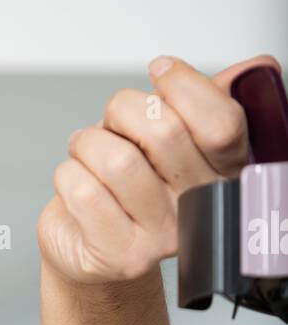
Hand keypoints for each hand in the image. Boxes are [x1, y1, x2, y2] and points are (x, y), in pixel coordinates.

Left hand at [37, 52, 281, 284]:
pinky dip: (68, 174)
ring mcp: (162, 237)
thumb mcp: (168, 133)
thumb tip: (257, 68)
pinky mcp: (122, 256)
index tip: (159, 71)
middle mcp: (200, 206)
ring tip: (88, 154)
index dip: (185, 86)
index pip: (222, 123)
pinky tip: (79, 184)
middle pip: (164, 132)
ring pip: (117, 160)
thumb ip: (207, 99)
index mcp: (223, 171)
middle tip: (113, 124)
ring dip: (88, 143)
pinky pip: (84, 191)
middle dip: (123, 110)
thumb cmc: (126, 182)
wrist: (89, 242)